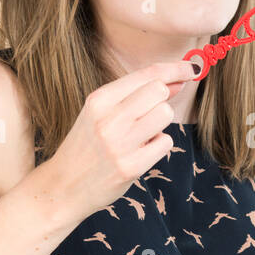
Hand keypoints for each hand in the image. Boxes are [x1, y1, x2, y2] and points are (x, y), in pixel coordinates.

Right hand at [40, 59, 196, 221]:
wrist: (64, 185)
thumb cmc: (88, 145)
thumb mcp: (101, 112)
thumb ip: (137, 95)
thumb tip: (179, 80)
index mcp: (99, 99)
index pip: (147, 74)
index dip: (175, 69)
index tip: (191, 69)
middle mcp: (108, 118)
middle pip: (159, 91)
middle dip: (163, 99)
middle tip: (149, 114)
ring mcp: (119, 144)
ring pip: (165, 114)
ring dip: (161, 123)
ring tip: (141, 135)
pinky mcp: (131, 167)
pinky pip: (165, 142)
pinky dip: (158, 146)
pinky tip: (140, 152)